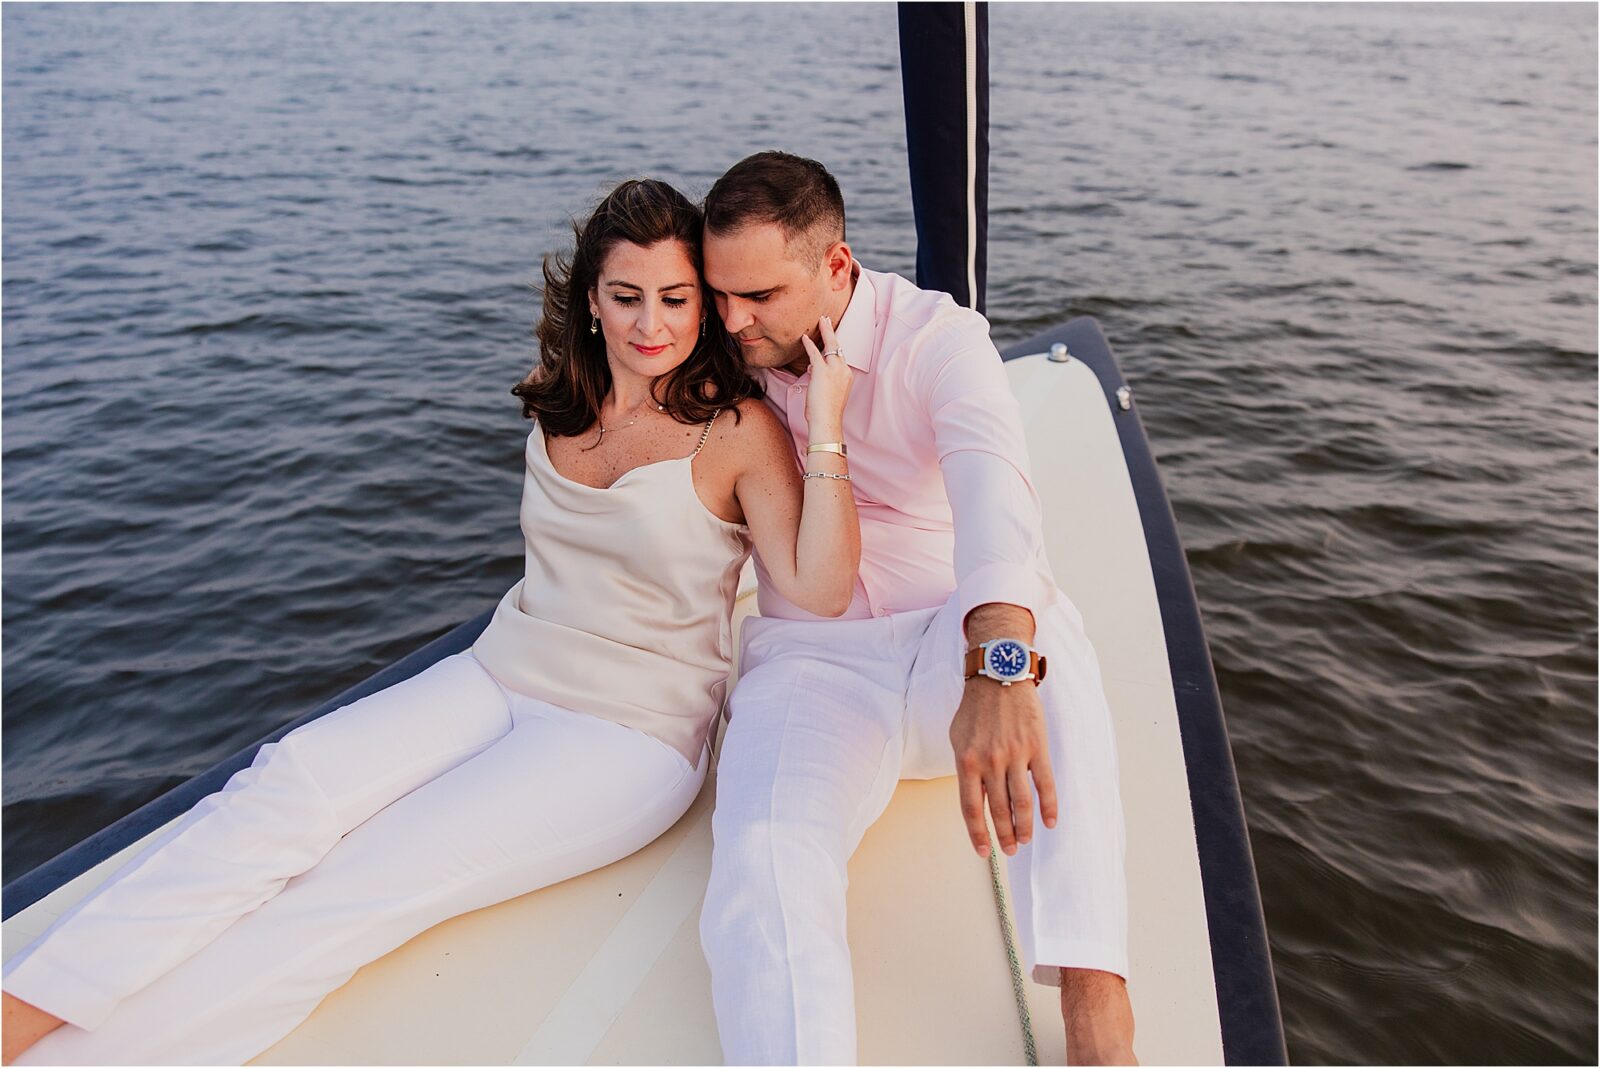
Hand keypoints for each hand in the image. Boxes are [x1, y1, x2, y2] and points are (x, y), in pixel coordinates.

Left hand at [801, 314, 852, 433]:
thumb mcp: (828, 393)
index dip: (832, 349)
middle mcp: (844, 370)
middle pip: (837, 347)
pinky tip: (804, 337)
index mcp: (847, 376)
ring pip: (830, 346)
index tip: (830, 338)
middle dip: (831, 332)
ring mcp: (834, 370)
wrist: (827, 421)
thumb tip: (812, 369)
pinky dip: (809, 345)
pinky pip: (815, 354)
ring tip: (821, 321)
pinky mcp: (822, 372)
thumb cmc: (826, 413)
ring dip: (825, 332)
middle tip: (826, 319)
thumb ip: (822, 378)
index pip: (839, 357)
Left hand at [949, 676, 1058, 857]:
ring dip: (1024, 826)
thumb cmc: (975, 709)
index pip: (971, 808)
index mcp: (966, 762)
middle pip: (998, 810)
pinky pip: (1045, 783)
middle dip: (1004, 835)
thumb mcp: (958, 738)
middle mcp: (990, 762)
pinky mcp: (1037, 747)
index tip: (983, 852)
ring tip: (1025, 840)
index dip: (977, 834)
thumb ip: (965, 768)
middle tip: (1009, 850)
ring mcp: (1015, 755)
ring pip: (1022, 802)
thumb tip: (973, 797)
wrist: (999, 677)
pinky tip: (1050, 823)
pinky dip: (1049, 806)